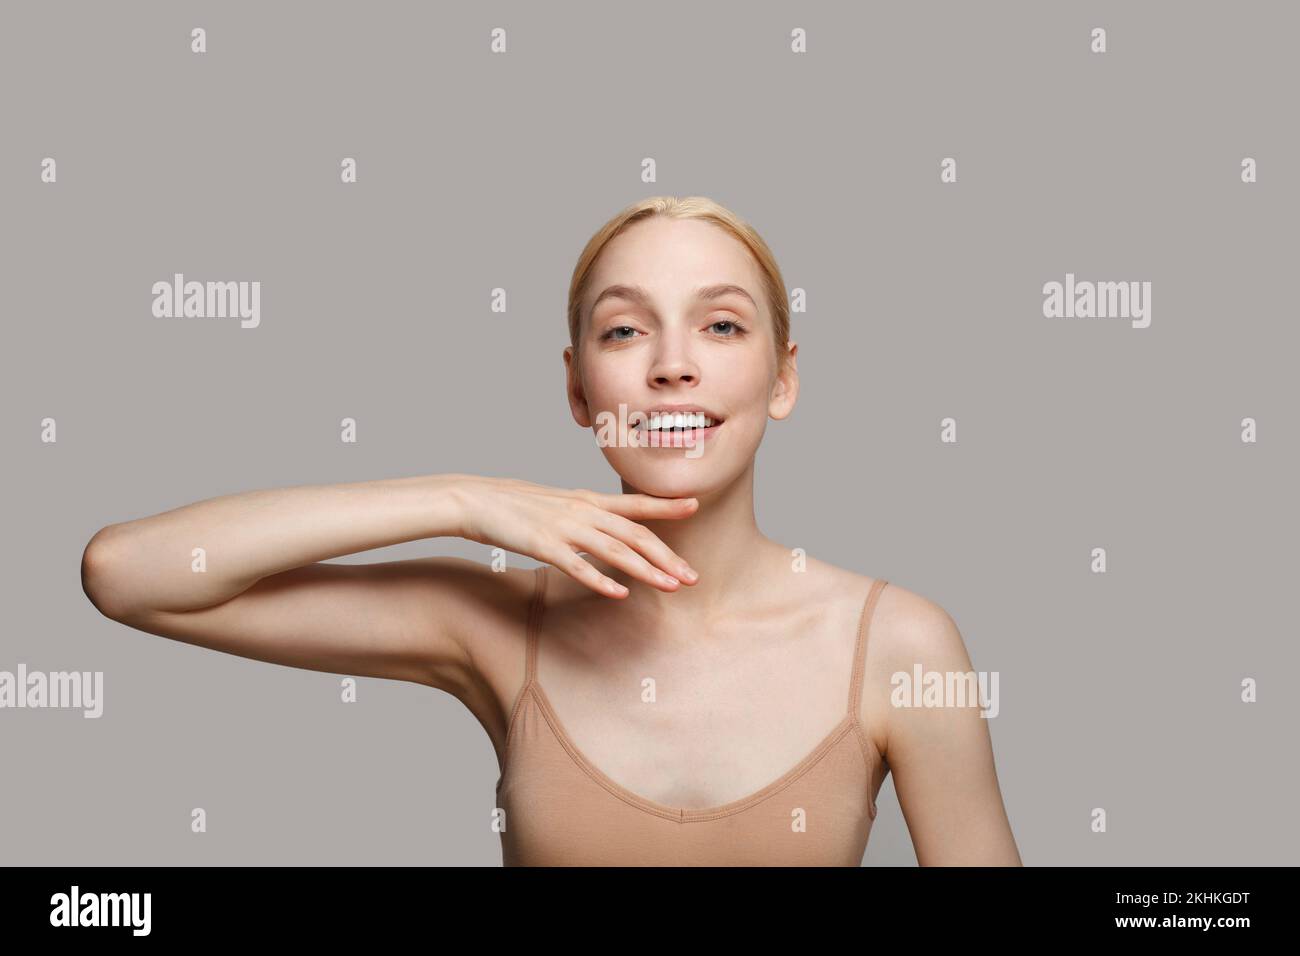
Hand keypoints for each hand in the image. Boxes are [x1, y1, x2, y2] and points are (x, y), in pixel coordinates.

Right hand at [452, 476, 698, 596]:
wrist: (475, 499)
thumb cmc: (515, 505)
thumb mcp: (557, 504)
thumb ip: (584, 514)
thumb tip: (605, 526)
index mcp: (586, 500)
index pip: (634, 503)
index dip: (666, 506)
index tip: (695, 505)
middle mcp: (582, 511)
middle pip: (634, 534)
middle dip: (667, 557)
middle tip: (693, 576)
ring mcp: (564, 527)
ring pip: (615, 550)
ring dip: (646, 570)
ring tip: (671, 587)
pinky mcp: (543, 545)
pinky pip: (577, 565)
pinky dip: (600, 580)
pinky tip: (619, 594)